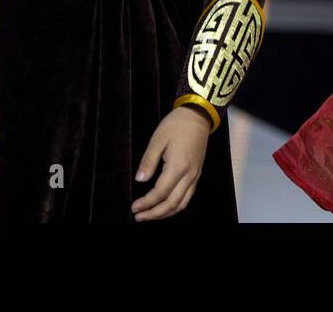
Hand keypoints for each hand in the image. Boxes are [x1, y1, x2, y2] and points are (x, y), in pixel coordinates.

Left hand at [132, 106, 210, 220]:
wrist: (197, 116)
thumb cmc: (177, 125)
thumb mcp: (157, 139)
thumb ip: (148, 161)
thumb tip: (140, 180)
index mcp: (178, 166)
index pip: (160, 193)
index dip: (146, 203)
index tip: (134, 207)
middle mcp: (189, 175)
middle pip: (172, 204)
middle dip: (155, 214)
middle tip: (139, 217)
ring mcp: (195, 176)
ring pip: (182, 204)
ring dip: (165, 213)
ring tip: (150, 215)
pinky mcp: (197, 174)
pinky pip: (187, 197)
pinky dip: (176, 206)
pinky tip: (165, 206)